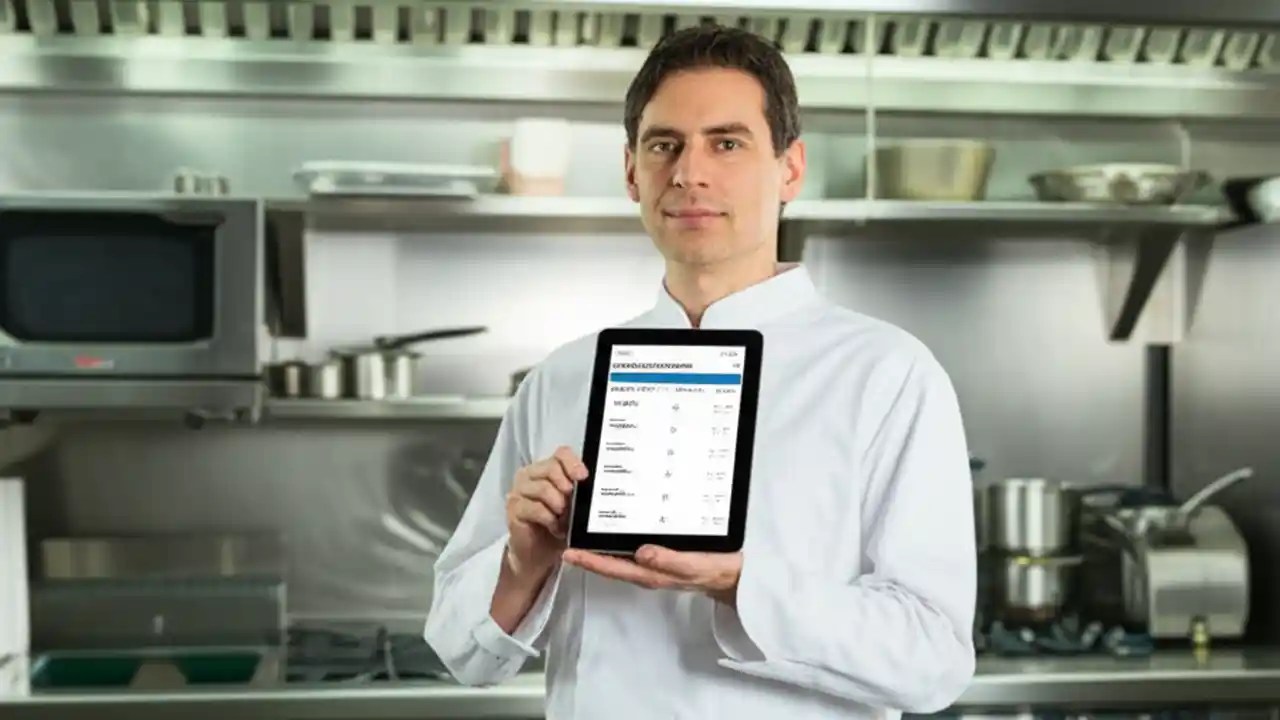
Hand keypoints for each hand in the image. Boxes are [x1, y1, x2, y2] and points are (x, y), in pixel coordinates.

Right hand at [505, 446, 587, 579]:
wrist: (540, 553)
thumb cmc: (558, 526)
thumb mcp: (572, 506)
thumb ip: (578, 491)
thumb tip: (590, 484)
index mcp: (545, 469)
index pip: (560, 454)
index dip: (573, 463)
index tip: (583, 477)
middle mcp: (529, 475)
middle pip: (551, 468)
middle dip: (567, 486)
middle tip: (572, 504)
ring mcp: (518, 491)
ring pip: (543, 488)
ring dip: (559, 506)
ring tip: (564, 520)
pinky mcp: (514, 510)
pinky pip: (535, 508)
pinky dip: (550, 519)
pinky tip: (556, 528)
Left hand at [562, 545, 742, 605]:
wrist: (733, 573)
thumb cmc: (715, 568)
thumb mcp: (694, 564)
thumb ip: (669, 560)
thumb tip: (640, 553)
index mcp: (650, 573)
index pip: (612, 567)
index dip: (589, 561)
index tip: (567, 553)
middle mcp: (646, 568)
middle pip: (609, 561)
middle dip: (587, 552)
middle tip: (565, 536)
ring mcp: (653, 563)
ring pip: (619, 555)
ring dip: (600, 545)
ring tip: (582, 530)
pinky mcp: (661, 554)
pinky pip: (632, 548)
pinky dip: (619, 538)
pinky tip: (615, 528)